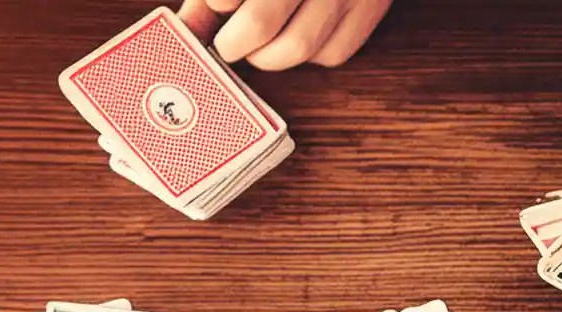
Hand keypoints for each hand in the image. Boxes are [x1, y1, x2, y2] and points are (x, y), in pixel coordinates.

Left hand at [178, 0, 391, 69]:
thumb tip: (188, 26)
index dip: (217, 3)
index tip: (217, 4)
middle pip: (260, 24)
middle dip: (234, 43)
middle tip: (230, 41)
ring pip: (299, 47)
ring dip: (268, 57)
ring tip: (261, 44)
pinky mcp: (374, 4)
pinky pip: (335, 52)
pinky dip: (311, 55)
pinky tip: (300, 33)